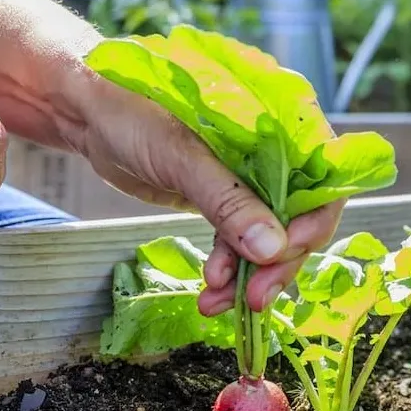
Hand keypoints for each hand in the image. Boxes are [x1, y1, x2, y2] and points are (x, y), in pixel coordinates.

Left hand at [63, 71, 343, 314]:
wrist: (85, 110)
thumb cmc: (132, 110)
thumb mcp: (183, 158)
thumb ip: (230, 203)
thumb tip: (272, 250)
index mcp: (282, 122)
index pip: (325, 179)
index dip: (315, 222)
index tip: (285, 256)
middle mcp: (276, 152)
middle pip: (302, 218)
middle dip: (278, 262)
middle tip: (254, 297)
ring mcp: (252, 179)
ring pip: (271, 237)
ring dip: (250, 275)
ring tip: (217, 300)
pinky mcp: (226, 199)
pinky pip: (242, 241)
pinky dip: (231, 269)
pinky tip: (212, 289)